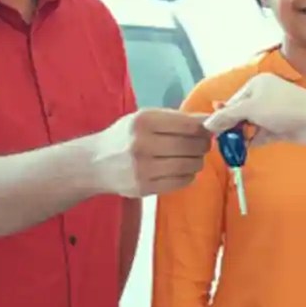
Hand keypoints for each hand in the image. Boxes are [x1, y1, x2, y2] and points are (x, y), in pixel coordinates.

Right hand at [87, 108, 211, 197]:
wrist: (94, 163)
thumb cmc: (125, 136)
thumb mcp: (145, 118)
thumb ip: (176, 119)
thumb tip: (211, 120)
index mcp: (144, 121)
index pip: (188, 124)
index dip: (206, 127)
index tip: (211, 128)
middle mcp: (142, 144)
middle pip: (191, 146)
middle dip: (204, 145)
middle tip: (203, 144)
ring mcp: (142, 169)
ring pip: (189, 165)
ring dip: (197, 161)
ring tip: (191, 156)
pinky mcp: (144, 188)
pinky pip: (181, 182)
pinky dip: (188, 175)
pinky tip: (181, 169)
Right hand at [202, 73, 305, 147]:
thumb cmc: (283, 108)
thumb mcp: (250, 109)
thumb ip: (227, 116)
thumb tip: (207, 124)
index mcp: (256, 84)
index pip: (232, 101)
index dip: (223, 117)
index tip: (213, 133)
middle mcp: (264, 95)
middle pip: (240, 113)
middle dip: (232, 128)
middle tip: (223, 143)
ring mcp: (273, 112)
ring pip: (251, 125)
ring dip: (242, 136)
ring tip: (233, 149)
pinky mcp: (281, 127)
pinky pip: (262, 134)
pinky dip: (254, 141)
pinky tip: (245, 151)